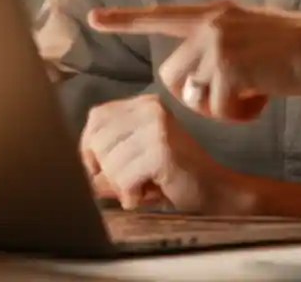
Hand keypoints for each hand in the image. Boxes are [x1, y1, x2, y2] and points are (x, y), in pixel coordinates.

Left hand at [80, 94, 251, 213]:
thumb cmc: (176, 176)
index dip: (89, 147)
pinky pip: (124, 179)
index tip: (100, 170)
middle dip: (106, 171)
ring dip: (121, 186)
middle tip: (130, 182)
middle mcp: (150, 109)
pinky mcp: (161, 150)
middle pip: (98, 142)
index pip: (96, 118)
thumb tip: (82, 167)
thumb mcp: (139, 155)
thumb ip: (109, 153)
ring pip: (109, 164)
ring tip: (144, 186)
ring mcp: (156, 127)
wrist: (218, 190)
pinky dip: (132, 195)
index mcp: (144, 104)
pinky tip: (150, 194)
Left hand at [88, 1, 300, 120]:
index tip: (95, 17)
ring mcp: (217, 44)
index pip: (161, 15)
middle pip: (173, 75)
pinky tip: (264, 100)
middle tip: (236, 94)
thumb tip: (197, 79)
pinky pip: (219, 109)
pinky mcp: (228, 67)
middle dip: (197, 94)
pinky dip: (241, 115)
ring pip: (193, 96)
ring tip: (254, 95)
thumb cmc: (299, 49)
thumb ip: (223, 42)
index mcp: (216, 13)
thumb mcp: (254, 32)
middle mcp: (210, 24)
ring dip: (220, 107)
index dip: (126, 18)